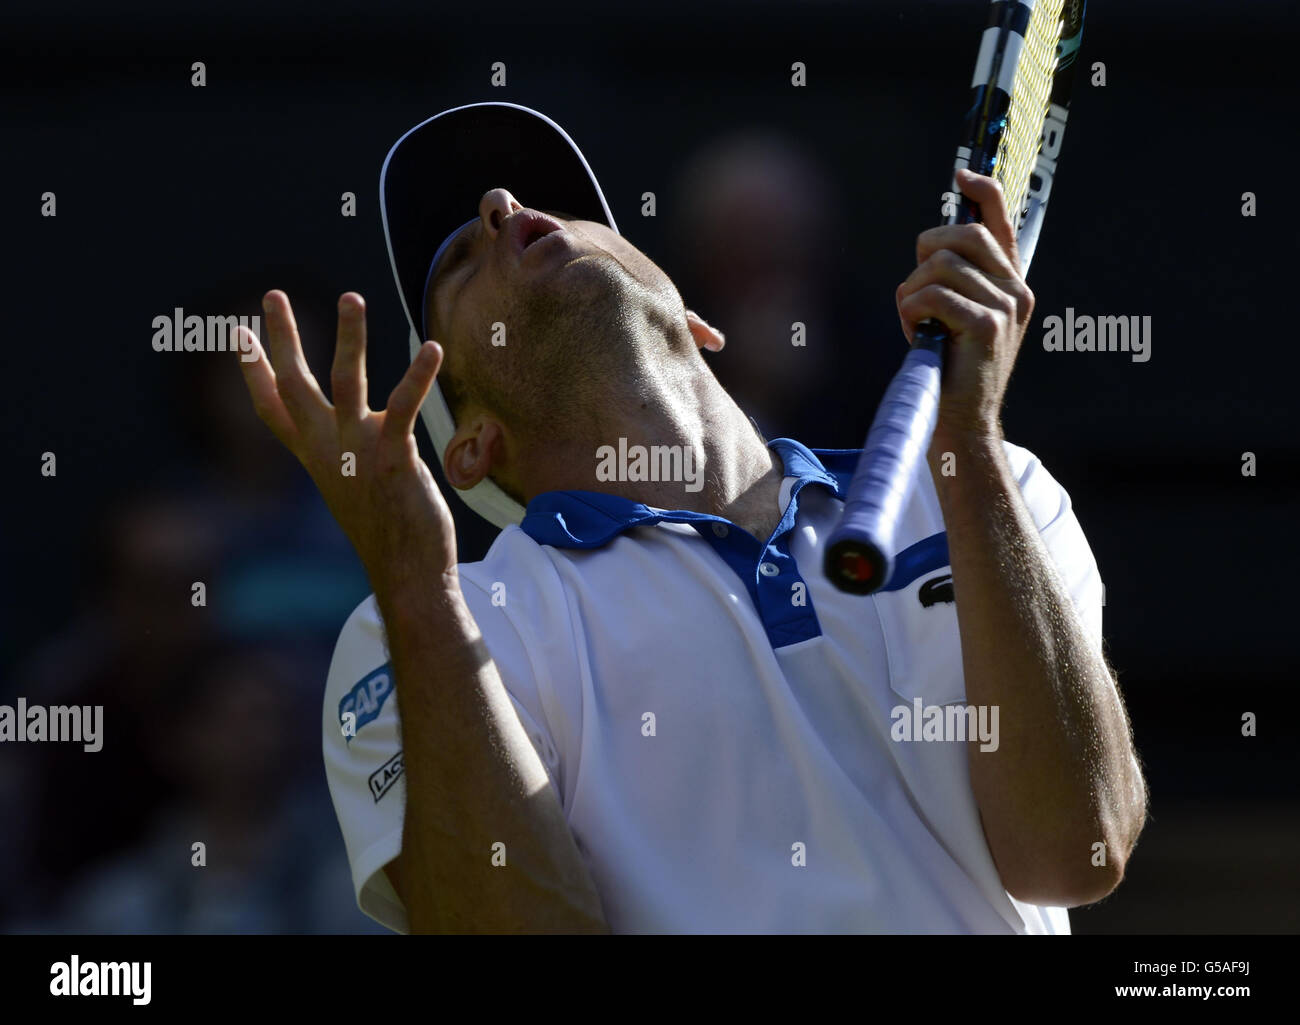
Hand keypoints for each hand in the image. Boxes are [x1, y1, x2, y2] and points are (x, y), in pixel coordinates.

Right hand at [235, 290, 457, 597]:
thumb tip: (354, 426)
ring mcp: (357, 453)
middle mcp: (327, 450)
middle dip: (282, 337)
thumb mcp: (353, 484)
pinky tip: (432, 348)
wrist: (406, 572)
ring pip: (346, 382)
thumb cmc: (385, 528)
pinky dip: (418, 376)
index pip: (272, 409)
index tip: (235, 333)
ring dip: (349, 336)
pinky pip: (404, 407)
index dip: (252, 372)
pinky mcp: (393, 459)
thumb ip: (347, 450)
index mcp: (314, 457)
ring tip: (351, 296)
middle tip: (272, 294)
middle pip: (294, 384)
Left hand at [895, 168, 1034, 444]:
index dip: (982, 192)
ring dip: (912, 290)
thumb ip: (950, 281)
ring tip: (914, 320)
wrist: (962, 423)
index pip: (1001, 222)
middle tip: (913, 287)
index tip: (961, 175)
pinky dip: (912, 309)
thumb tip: (930, 244)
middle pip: (963, 236)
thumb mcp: (951, 317)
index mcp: (1009, 283)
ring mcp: (1005, 308)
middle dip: (925, 251)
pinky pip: (934, 295)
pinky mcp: (987, 326)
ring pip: (942, 265)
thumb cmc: (948, 370)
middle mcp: (1015, 290)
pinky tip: (915, 331)